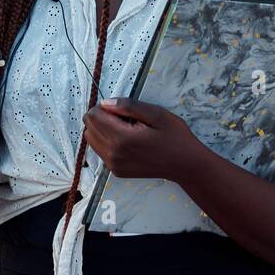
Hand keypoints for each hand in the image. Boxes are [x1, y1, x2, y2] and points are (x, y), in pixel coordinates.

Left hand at [81, 97, 204, 180]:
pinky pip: (100, 150)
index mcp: (122, 138)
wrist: (185, 164)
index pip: (93, 116)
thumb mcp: (156, 114)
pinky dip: (108, 141)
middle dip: (102, 117)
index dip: (104, 107)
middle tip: (126, 119)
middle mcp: (114, 154)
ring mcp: (114, 165)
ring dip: (103, 130)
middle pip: (89, 127)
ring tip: (126, 129)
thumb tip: (106, 103)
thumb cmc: (175, 137)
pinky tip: (127, 141)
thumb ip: (128, 107)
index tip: (122, 109)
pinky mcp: (116, 171)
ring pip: (91, 139)